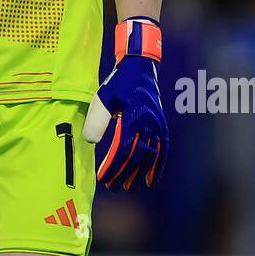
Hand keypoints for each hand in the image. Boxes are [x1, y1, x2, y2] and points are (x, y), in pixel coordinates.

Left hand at [82, 17, 167, 190]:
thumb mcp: (102, 97)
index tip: (103, 178)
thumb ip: (97, 119)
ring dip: (137, 173)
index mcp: (133, 115)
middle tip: (111, 187)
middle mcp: (149, 122)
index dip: (113, 165)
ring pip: (149, 155)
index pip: (123, 148)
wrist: (140, 68)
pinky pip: (162, 150)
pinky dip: (157, 166)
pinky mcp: (161, 126)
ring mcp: (158, 125)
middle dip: (123, 173)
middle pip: (136, 155)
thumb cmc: (118, 83)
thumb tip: (92, 142)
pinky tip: (150, 181)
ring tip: (126, 186)